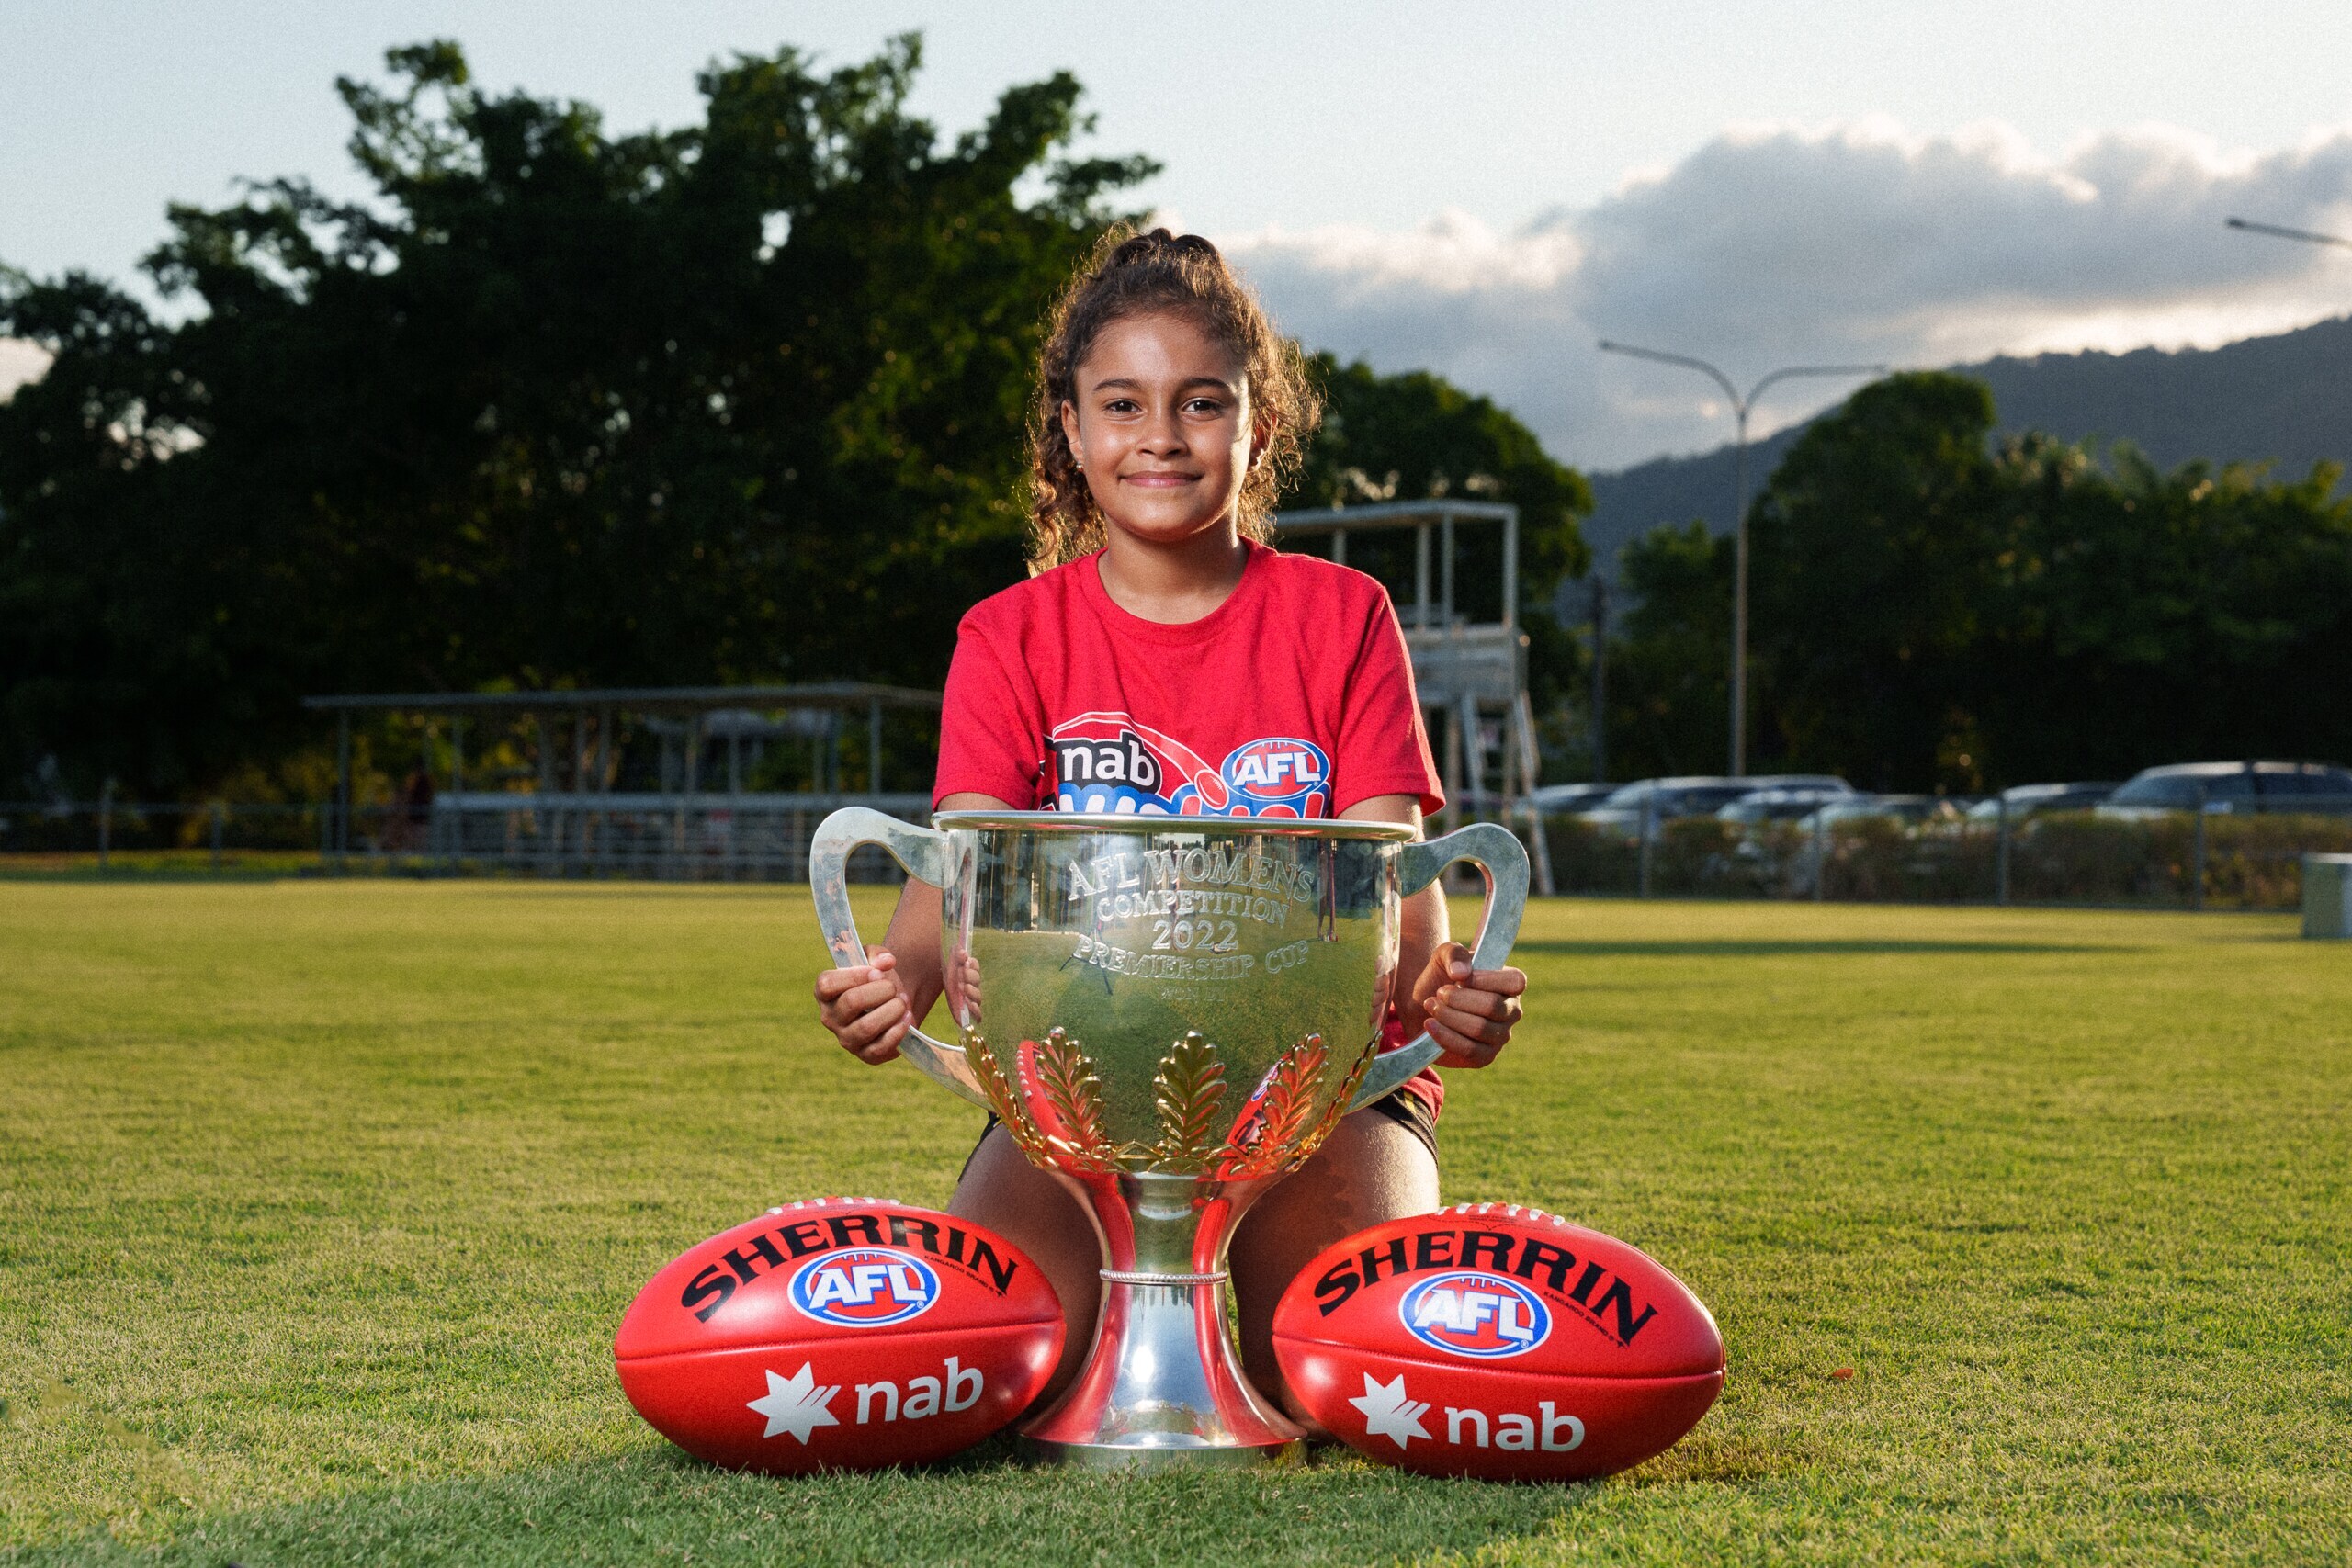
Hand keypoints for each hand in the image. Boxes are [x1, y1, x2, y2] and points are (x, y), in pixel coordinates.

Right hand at [814, 945, 913, 1063]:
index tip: (875, 972)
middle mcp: (830, 1018)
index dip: (853, 976)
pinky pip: (880, 1047)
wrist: (895, 1001)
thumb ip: (877, 954)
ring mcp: (847, 1039)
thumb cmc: (878, 979)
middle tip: (893, 988)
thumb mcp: (875, 959)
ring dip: (892, 1010)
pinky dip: (898, 1030)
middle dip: (880, 990)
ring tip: (902, 1002)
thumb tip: (886, 962)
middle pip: (851, 1002)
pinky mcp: (866, 1055)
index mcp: (825, 993)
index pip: (827, 984)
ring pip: (866, 1027)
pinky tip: (907, 1017)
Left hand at [1410, 941, 1525, 1069]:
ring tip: (1430, 1005)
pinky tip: (1430, 1025)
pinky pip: (1470, 1050)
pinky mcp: (1485, 1057)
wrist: (1421, 1005)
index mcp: (1510, 984)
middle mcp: (1511, 1011)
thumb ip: (1454, 954)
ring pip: (1480, 1028)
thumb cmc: (1440, 977)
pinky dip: (1446, 1036)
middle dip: (1459, 999)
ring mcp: (1501, 1036)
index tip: (1459, 978)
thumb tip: (1461, 972)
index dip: (1487, 979)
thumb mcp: (1443, 956)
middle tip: (1439, 993)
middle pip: (1493, 1006)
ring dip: (1449, 1016)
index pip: (1516, 981)